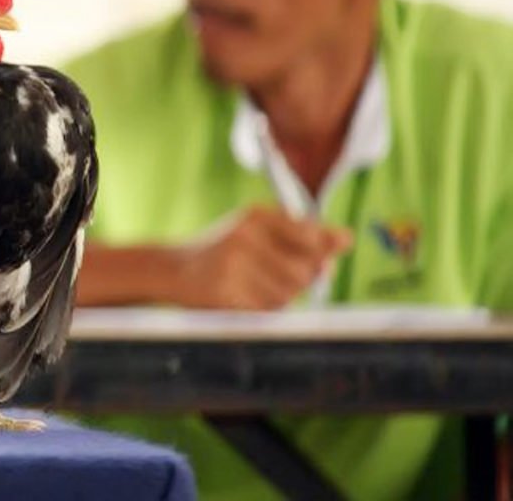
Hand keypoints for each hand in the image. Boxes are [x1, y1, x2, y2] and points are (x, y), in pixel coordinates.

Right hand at [178, 206, 351, 309]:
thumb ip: (303, 235)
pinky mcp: (224, 292)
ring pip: (288, 293)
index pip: (310, 236)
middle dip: (301, 281)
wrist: (175, 268)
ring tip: (257, 287)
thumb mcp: (260, 232)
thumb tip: (348, 239)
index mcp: (255, 215)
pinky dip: (263, 309)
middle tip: (279, 278)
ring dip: (281, 297)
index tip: (314, 262)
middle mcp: (244, 235)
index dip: (319, 255)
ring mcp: (232, 264)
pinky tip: (244, 298)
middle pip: (305, 270)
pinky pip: (266, 309)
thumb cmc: (226, 250)